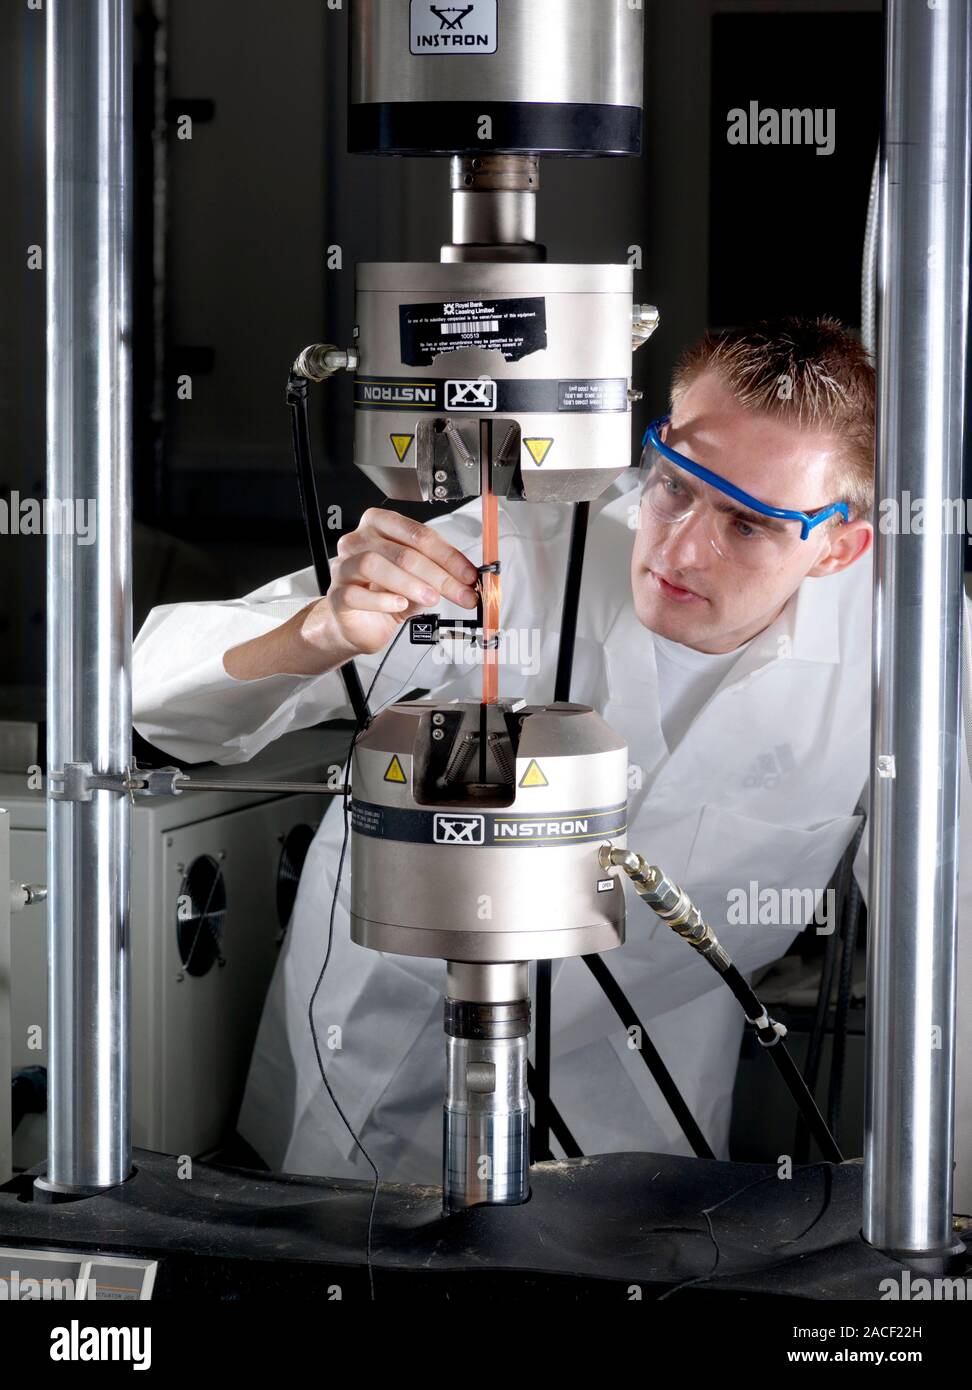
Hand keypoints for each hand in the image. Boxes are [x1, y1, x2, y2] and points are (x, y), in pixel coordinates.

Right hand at [311, 507, 479, 656]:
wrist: (360, 624)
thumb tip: (468, 580)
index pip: (418, 534)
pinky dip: (382, 600)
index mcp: (381, 525)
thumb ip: (439, 575)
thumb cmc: (387, 594)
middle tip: (459, 592)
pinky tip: (399, 605)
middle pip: (401, 550)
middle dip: (437, 574)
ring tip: (431, 598)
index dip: (448, 555)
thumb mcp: (419, 580)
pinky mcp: (336, 595)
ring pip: (374, 564)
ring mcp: (344, 566)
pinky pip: (356, 594)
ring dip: (409, 583)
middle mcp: (359, 540)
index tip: (469, 575)